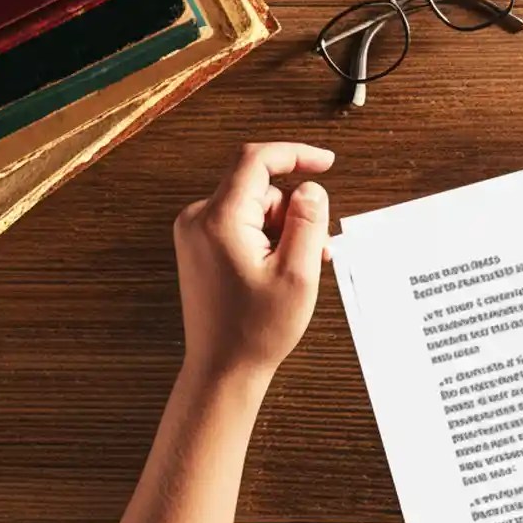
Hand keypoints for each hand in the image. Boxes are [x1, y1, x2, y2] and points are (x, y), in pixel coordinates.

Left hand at [173, 142, 334, 377]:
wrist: (222, 367)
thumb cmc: (257, 329)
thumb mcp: (298, 273)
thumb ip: (308, 222)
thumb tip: (310, 187)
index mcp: (221, 220)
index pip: (257, 160)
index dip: (296, 154)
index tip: (327, 163)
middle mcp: (199, 218)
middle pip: (259, 188)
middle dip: (294, 211)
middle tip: (318, 250)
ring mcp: (194, 232)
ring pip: (253, 207)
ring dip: (283, 229)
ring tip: (299, 268)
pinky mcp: (198, 246)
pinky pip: (241, 224)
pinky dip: (266, 238)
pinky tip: (280, 269)